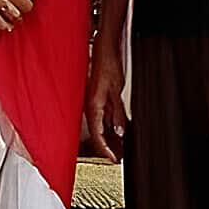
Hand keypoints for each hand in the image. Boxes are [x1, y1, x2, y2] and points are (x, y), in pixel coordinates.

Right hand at [85, 42, 126, 161]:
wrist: (104, 49)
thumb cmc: (108, 65)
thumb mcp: (116, 92)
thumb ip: (117, 112)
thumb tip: (119, 131)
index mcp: (92, 107)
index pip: (97, 136)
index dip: (105, 150)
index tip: (113, 159)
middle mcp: (89, 106)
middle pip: (97, 133)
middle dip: (107, 146)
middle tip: (118, 155)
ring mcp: (91, 102)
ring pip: (98, 126)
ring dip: (108, 136)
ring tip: (119, 145)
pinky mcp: (94, 97)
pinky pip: (100, 116)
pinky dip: (108, 125)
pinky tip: (116, 128)